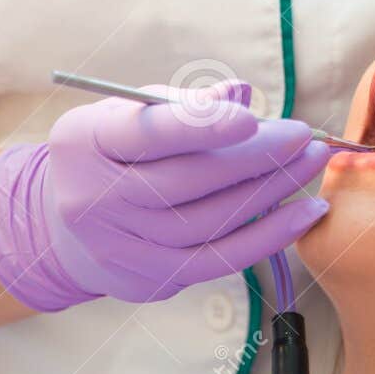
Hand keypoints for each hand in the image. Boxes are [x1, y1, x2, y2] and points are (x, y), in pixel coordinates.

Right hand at [0, 80, 330, 307]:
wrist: (63, 225)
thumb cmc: (114, 153)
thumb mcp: (131, 114)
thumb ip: (183, 105)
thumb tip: (239, 94)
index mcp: (86, 142)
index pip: (146, 133)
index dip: (200, 127)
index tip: (251, 117)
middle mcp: (93, 199)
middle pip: (186, 180)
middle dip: (255, 157)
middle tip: (303, 136)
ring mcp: (119, 247)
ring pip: (209, 222)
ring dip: (271, 192)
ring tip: (311, 164)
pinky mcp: (149, 280)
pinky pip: (219, 260)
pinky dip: (269, 237)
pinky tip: (306, 213)